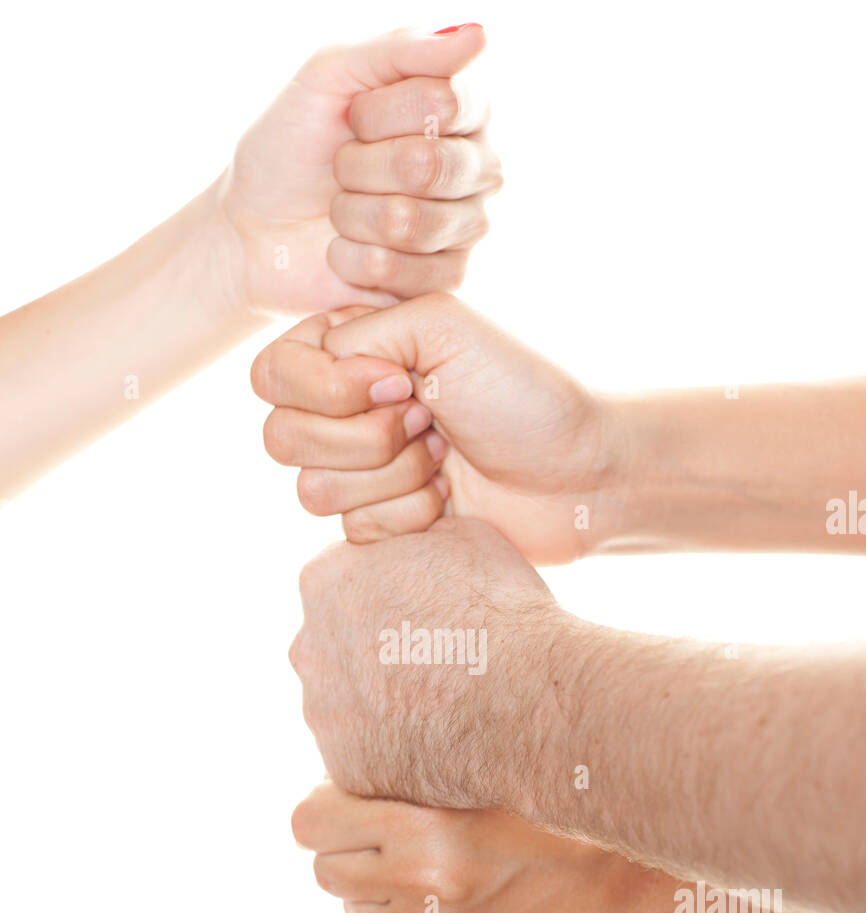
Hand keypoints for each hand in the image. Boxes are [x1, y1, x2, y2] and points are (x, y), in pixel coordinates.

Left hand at [216, 27, 499, 317]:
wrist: (254, 229)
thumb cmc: (293, 147)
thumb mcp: (330, 75)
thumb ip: (399, 49)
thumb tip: (478, 36)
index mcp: (461, 108)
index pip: (441, 100)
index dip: (377, 113)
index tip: (351, 118)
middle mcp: (476, 167)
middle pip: (428, 164)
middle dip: (359, 167)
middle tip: (341, 170)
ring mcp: (465, 228)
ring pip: (410, 221)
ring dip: (352, 215)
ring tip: (341, 211)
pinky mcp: (444, 284)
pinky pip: (400, 271)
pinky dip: (353, 259)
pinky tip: (347, 252)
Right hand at [252, 293, 615, 563]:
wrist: (579, 476)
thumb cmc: (522, 394)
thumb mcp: (442, 326)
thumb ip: (360, 333)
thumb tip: (328, 386)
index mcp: (348, 351)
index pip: (272, 375)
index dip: (328, 389)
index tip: (402, 382)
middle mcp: (342, 410)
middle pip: (281, 439)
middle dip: (366, 439)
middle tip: (429, 422)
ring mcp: (359, 470)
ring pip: (313, 491)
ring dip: (393, 478)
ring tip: (444, 459)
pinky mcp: (379, 523)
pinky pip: (352, 532)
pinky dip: (408, 516)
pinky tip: (449, 500)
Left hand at [289, 517, 570, 810]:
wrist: (525, 697)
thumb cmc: (499, 609)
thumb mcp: (461, 534)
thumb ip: (414, 539)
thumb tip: (414, 541)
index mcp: (324, 581)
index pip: (346, 584)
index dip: (395, 595)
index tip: (432, 610)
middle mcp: (308, 648)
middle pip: (339, 647)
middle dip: (379, 652)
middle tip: (439, 661)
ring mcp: (323, 715)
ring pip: (348, 707)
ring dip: (385, 705)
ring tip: (446, 706)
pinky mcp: (346, 769)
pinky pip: (367, 757)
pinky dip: (397, 752)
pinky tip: (442, 743)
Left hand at [291, 782, 666, 912]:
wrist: (627, 898)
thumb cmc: (561, 819)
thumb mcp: (491, 780)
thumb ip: (419, 779)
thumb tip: (345, 771)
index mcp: (429, 827)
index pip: (311, 822)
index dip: (326, 809)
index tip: (351, 801)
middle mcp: (423, 886)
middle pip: (324, 869)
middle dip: (348, 849)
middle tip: (388, 835)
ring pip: (353, 909)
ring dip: (375, 890)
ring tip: (426, 870)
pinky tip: (444, 907)